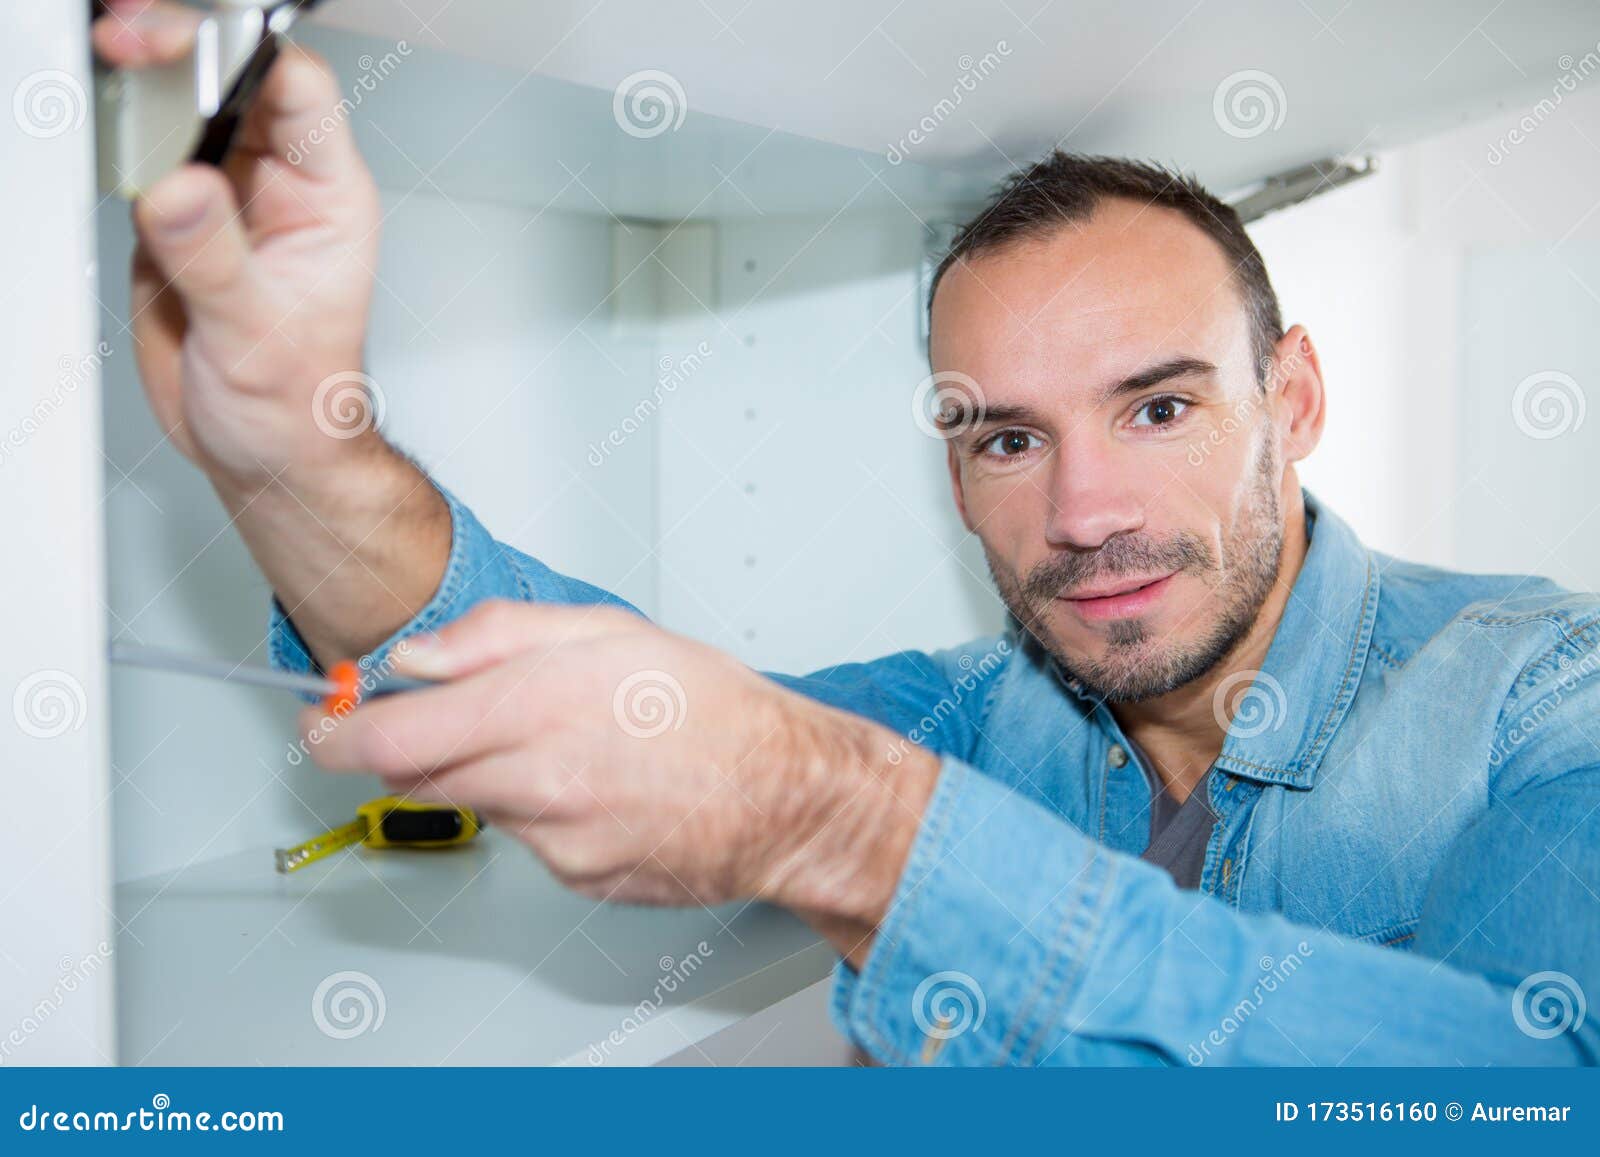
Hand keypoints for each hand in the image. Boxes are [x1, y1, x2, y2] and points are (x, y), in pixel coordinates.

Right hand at [95, 0, 382, 490]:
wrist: (260, 449)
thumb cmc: (297, 402)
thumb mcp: (260, 338)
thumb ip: (216, 260)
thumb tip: (180, 189)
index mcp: (327, 199)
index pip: (297, 91)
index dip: (245, 55)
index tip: (190, 51)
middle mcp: (277, 187)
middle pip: (231, 82)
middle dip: (180, 51)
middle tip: (130, 43)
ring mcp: (223, 199)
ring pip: (181, 108)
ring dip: (140, 85)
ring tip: (107, 68)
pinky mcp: (173, 220)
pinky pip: (140, 155)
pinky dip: (113, 134)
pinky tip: (96, 123)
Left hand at [298, 602, 939, 957]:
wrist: (788, 797)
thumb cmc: (715, 710)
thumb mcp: (611, 631)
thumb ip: (499, 634)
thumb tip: (416, 657)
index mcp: (541, 704)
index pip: (395, 737)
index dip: (340, 735)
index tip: (323, 726)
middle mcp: (539, 779)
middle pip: (419, 778)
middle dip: (410, 750)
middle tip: (442, 719)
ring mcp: (556, 840)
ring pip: (476, 806)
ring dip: (489, 774)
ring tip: (564, 743)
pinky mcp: (577, 878)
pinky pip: (527, 840)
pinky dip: (539, 811)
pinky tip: (596, 786)